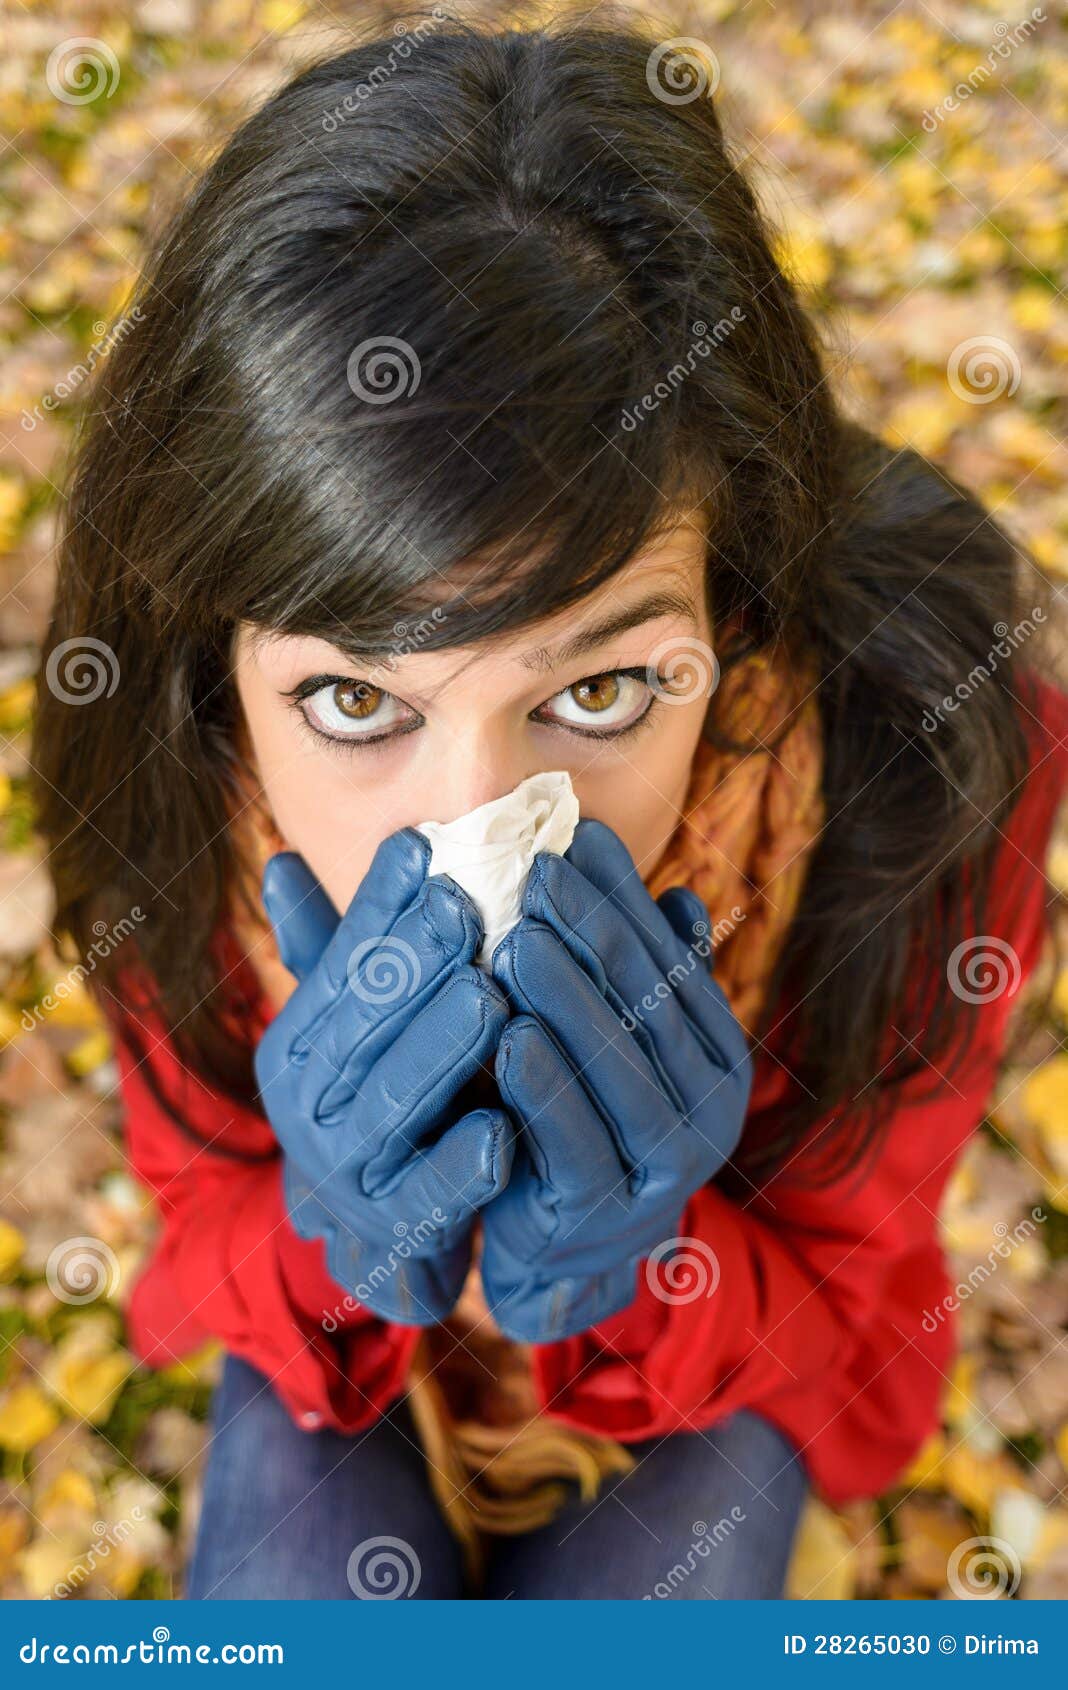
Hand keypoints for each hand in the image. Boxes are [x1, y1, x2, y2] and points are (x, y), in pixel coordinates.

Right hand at [253, 830, 513, 1325]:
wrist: (387, 1236)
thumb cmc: (388, 1096)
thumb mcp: (356, 1025)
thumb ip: (337, 952)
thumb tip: (278, 860)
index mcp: (299, 1047)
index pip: (338, 964)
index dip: (378, 908)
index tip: (423, 847)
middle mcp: (308, 1106)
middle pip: (361, 1026)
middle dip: (413, 965)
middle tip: (466, 908)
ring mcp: (349, 1170)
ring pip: (393, 1102)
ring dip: (441, 1050)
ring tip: (491, 998)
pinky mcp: (397, 1230)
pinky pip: (432, 1194)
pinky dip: (463, 1164)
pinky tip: (503, 1126)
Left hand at [480, 819, 752, 1341]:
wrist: (554, 1243)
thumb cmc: (579, 1112)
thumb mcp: (611, 1038)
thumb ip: (637, 975)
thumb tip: (676, 892)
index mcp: (714, 1053)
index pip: (669, 958)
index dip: (624, 895)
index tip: (577, 835)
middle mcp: (709, 1107)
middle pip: (645, 1002)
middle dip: (590, 930)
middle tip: (536, 870)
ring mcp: (666, 1163)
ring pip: (616, 1065)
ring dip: (566, 998)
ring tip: (517, 939)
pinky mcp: (609, 1210)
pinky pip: (576, 1138)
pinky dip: (544, 1086)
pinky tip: (507, 1037)